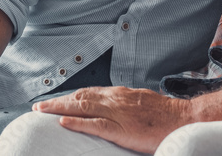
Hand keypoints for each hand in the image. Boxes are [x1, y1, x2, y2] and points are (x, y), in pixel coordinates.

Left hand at [32, 86, 192, 153]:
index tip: (54, 101)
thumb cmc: (164, 116)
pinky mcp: (121, 128)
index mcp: (120, 94)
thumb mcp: (140, 104)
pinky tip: (63, 122)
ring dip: (59, 108)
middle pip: (80, 97)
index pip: (88, 93)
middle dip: (57, 101)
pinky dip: (77, 122)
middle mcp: (115, 98)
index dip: (69, 97)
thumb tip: (110, 110)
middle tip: (39, 107)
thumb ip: (124, 105)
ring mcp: (118, 112)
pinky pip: (95, 124)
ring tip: (42, 111)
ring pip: (82, 107)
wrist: (183, 119)